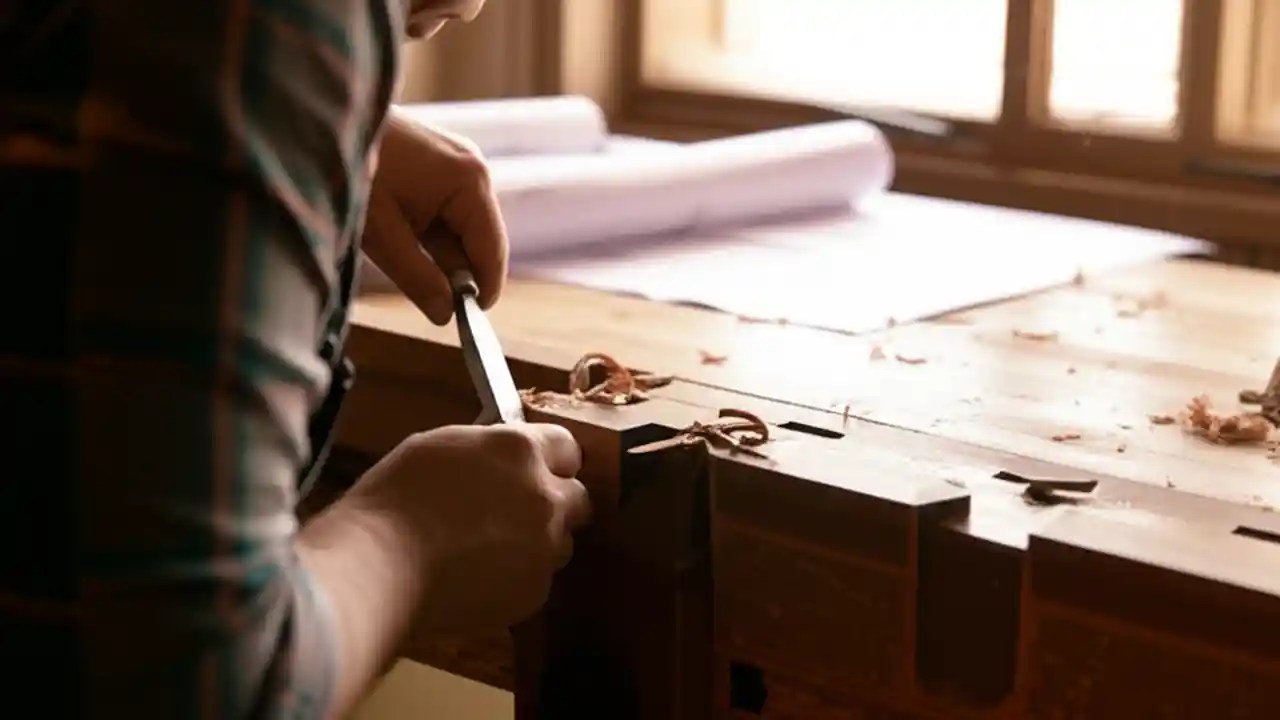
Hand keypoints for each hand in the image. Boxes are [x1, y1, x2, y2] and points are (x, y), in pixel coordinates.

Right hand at [345, 423, 590, 633]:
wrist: (377, 569)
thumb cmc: (393, 501)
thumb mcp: (439, 447)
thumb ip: (486, 450)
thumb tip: (500, 458)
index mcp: (520, 450)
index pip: (567, 447)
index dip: (549, 460)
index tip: (534, 470)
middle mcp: (545, 496)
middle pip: (576, 498)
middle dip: (551, 503)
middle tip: (512, 514)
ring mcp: (544, 548)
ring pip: (559, 543)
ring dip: (536, 544)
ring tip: (487, 552)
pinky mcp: (534, 592)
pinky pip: (537, 581)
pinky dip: (516, 580)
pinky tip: (476, 578)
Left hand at [362, 107, 507, 324]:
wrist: (313, 116)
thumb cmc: (350, 169)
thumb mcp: (382, 235)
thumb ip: (419, 278)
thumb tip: (446, 317)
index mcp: (470, 182)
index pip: (492, 251)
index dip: (482, 292)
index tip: (463, 324)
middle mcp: (474, 169)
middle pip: (479, 241)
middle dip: (454, 271)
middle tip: (418, 291)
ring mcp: (458, 162)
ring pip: (461, 228)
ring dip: (436, 251)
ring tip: (394, 248)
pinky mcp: (440, 162)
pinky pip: (446, 210)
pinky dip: (428, 232)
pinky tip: (396, 231)